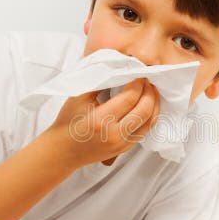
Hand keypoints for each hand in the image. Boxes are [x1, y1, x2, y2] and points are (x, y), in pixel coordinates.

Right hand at [46, 78, 160, 169]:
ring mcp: (121, 144)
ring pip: (150, 122)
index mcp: (101, 119)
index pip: (130, 97)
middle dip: (149, 92)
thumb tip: (120, 68)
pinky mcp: (125, 149)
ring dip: (155, 104)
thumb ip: (100, 82)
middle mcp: (114, 134)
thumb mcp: (79, 96)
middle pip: (144, 110)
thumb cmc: (68, 121)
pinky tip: (149, 106)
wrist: (63, 150)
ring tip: (152, 91)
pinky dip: (151, 117)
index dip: (138, 83)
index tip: (139, 73)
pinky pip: (145, 131)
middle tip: (148, 80)